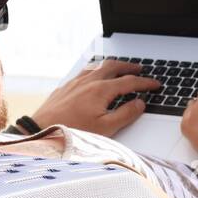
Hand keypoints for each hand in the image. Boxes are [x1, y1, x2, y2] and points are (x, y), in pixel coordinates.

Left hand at [30, 59, 161, 136]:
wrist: (42, 131)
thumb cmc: (72, 131)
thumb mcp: (105, 128)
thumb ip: (125, 114)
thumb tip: (139, 104)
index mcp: (101, 90)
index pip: (129, 82)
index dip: (145, 83)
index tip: (155, 84)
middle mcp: (88, 82)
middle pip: (113, 66)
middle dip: (129, 67)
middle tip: (139, 70)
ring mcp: (75, 82)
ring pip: (98, 66)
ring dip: (112, 66)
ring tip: (119, 69)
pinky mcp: (65, 87)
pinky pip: (84, 71)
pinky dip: (96, 70)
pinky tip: (94, 76)